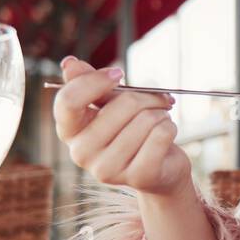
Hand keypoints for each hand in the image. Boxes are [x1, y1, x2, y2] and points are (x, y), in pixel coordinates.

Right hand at [54, 55, 190, 195]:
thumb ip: (89, 84)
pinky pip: (161, 134)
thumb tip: (69, 63)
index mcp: (69, 131)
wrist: (159, 168)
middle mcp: (81, 154)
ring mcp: (108, 169)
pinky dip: (170, 127)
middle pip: (120, 105)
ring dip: (160, 113)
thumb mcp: (109, 104)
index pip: (68, 100)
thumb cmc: (131, 129)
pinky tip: (166, 134)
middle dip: (147, 96)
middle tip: (158, 100)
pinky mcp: (138, 177)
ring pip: (145, 119)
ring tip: (159, 121)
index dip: (95, 81)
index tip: (119, 74)